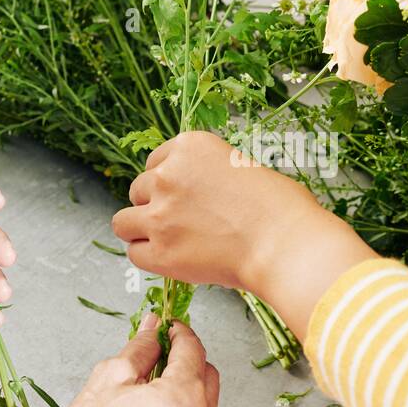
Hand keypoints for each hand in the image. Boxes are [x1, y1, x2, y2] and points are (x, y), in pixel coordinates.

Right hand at [0, 316, 219, 406]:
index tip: (169, 327)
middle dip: (186, 358)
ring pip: (205, 400)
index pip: (193, 351)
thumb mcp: (112, 376)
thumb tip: (155, 325)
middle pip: (207, 374)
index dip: (180, 333)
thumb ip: (142, 346)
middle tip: (159, 352)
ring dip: (187, 385)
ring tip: (152, 385)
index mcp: (181, 400)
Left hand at [111, 131, 376, 335]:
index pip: (156, 161)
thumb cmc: (279, 207)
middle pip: (139, 189)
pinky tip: (170, 260)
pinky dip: (149, 258)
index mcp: (190, 147)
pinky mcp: (159, 251)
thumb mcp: (241, 167)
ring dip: (142, 230)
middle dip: (155, 204)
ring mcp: (158, 214)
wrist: (283, 242)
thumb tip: (197, 194)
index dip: (168, 182)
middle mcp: (167, 175)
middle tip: (180, 221)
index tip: (181, 195)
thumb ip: (208, 174)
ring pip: (124, 222)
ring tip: (168, 241)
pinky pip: (135, 254)